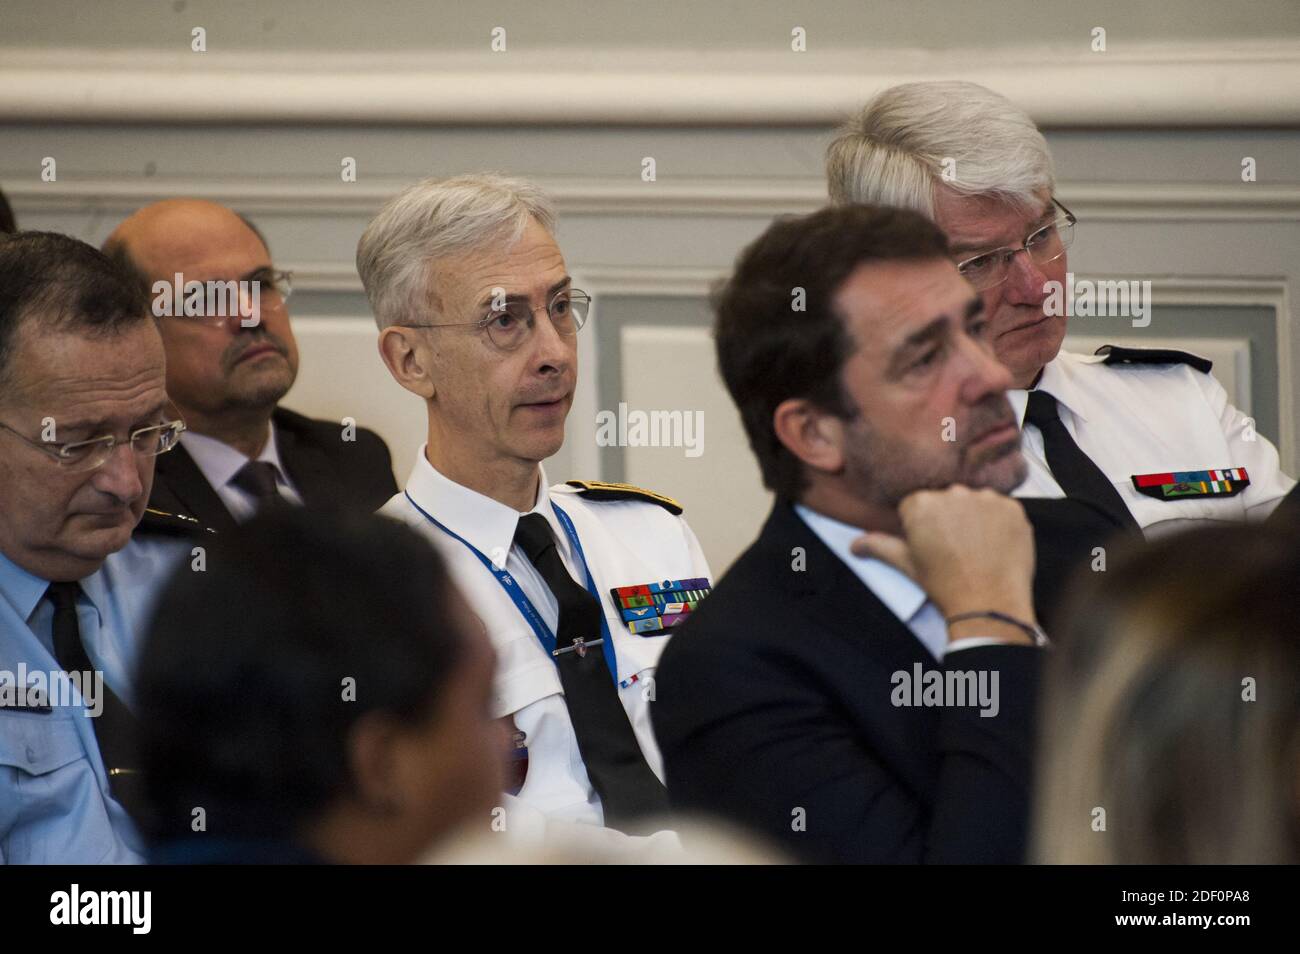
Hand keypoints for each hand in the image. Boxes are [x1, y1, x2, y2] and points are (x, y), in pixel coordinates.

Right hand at [850, 486, 1036, 641]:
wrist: (989, 604)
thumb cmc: (944, 585)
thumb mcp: (907, 565)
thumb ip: (880, 546)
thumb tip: (855, 544)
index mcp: (921, 504)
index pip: (917, 504)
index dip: (921, 525)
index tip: (930, 544)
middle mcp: (952, 493)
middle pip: (946, 499)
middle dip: (948, 517)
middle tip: (954, 547)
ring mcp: (985, 499)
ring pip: (974, 501)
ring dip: (974, 517)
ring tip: (976, 547)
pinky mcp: (1012, 508)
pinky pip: (1001, 507)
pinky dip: (998, 522)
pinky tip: (995, 544)